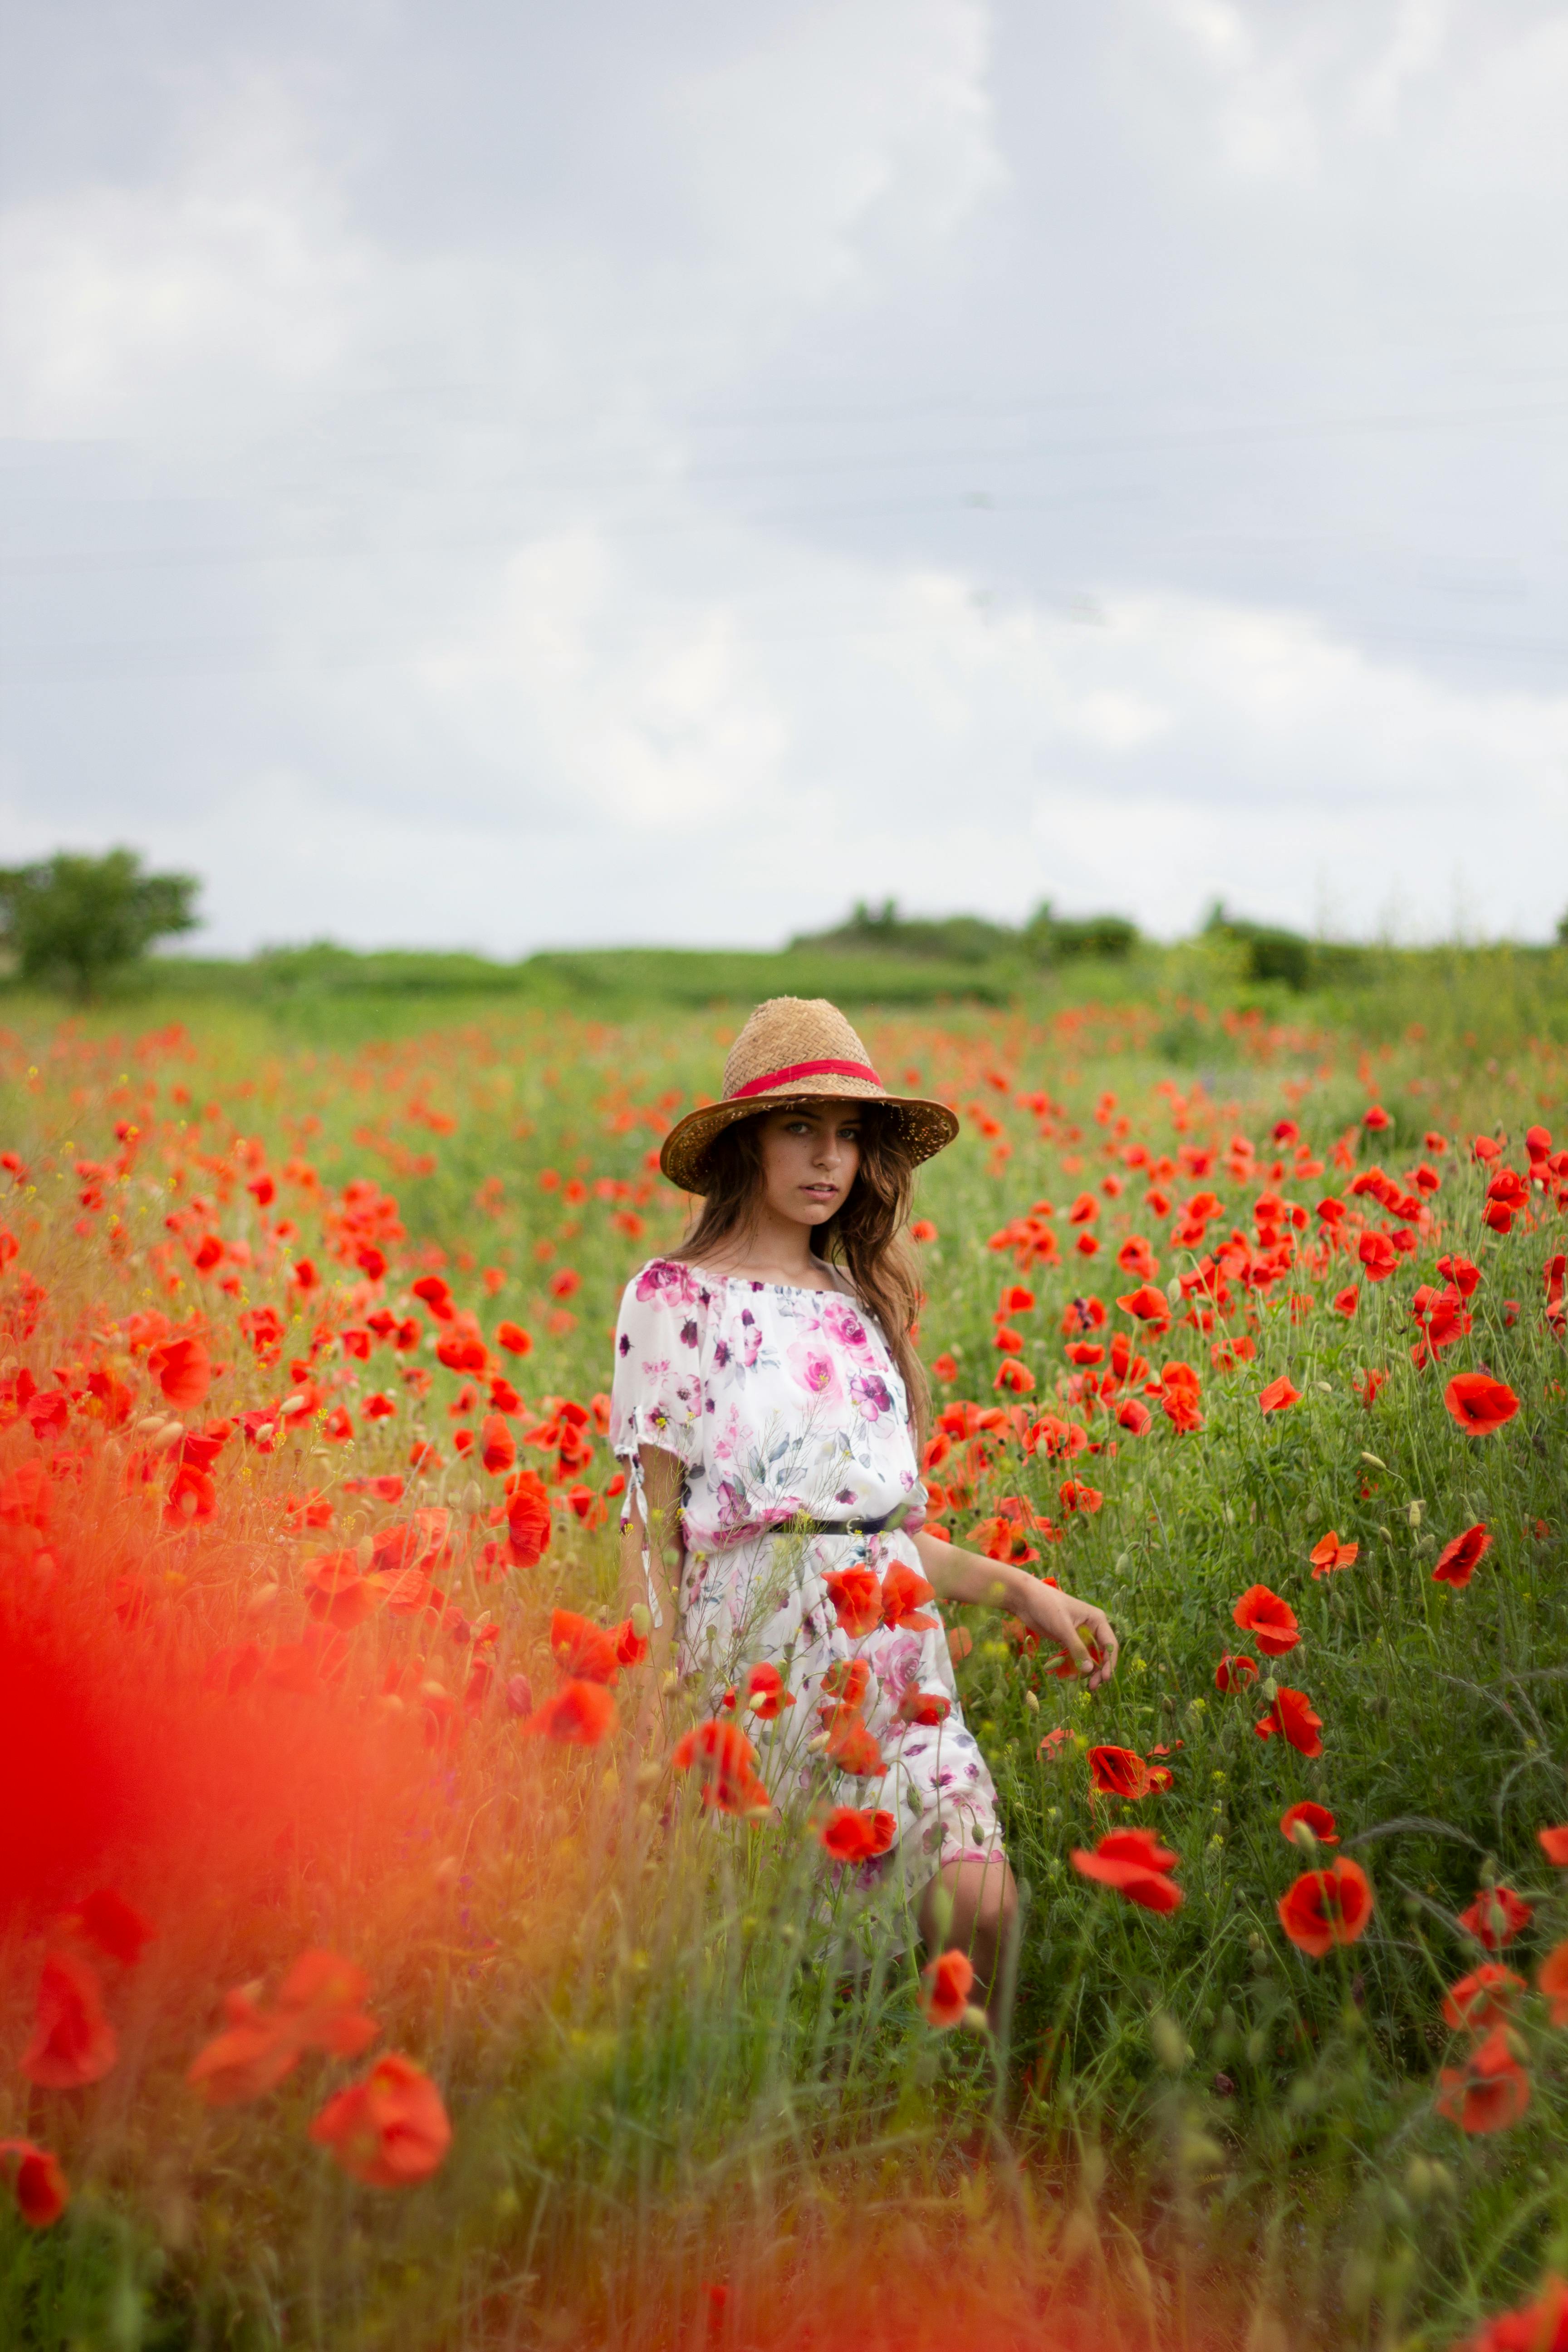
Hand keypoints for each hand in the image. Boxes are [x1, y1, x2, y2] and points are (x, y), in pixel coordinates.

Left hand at [1012, 1574, 1117, 1689]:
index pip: (1110, 1644)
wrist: (1025, 1599)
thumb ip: (1077, 1648)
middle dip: (1098, 1670)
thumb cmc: (1047, 1606)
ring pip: (1088, 1657)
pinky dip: (1074, 1666)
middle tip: (1091, 1686)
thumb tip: (1089, 1670)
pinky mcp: (1068, 1639)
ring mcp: (1080, 1634)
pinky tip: (1069, 1676)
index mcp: (1097, 1620)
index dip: (1109, 1662)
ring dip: (1085, 1671)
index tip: (1105, 1678)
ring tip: (1076, 1681)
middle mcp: (1092, 1628)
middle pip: (1101, 1653)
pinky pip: (1076, 1656)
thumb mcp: (1063, 1628)